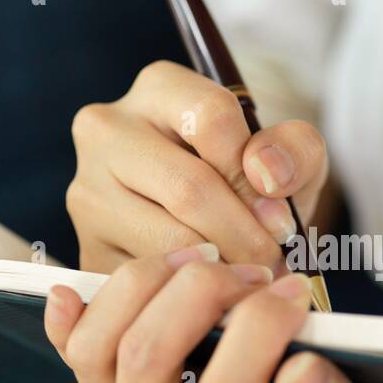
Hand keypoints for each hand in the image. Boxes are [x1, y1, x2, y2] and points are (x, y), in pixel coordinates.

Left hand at [43, 247, 382, 382]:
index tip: (299, 293)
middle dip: (199, 296)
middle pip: (144, 364)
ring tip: (206, 260)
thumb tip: (298, 370)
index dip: (258, 335)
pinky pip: (75, 355)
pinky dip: (70, 318)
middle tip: (256, 270)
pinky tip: (69, 288)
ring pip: (97, 351)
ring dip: (145, 287)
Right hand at [68, 61, 328, 273]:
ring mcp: (88, 193)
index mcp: (159, 88)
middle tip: (274, 263)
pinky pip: (149, 281)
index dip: (255, 174)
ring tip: (252, 279)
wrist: (214, 225)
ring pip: (168, 240)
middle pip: (188, 187)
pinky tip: (217, 293)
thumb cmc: (251, 182)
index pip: (212, 119)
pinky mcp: (87, 249)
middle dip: (245, 235)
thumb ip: (295, 151)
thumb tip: (266, 174)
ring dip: (224, 270)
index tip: (280, 218)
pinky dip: (192, 295)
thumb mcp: (289, 156)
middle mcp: (107, 131)